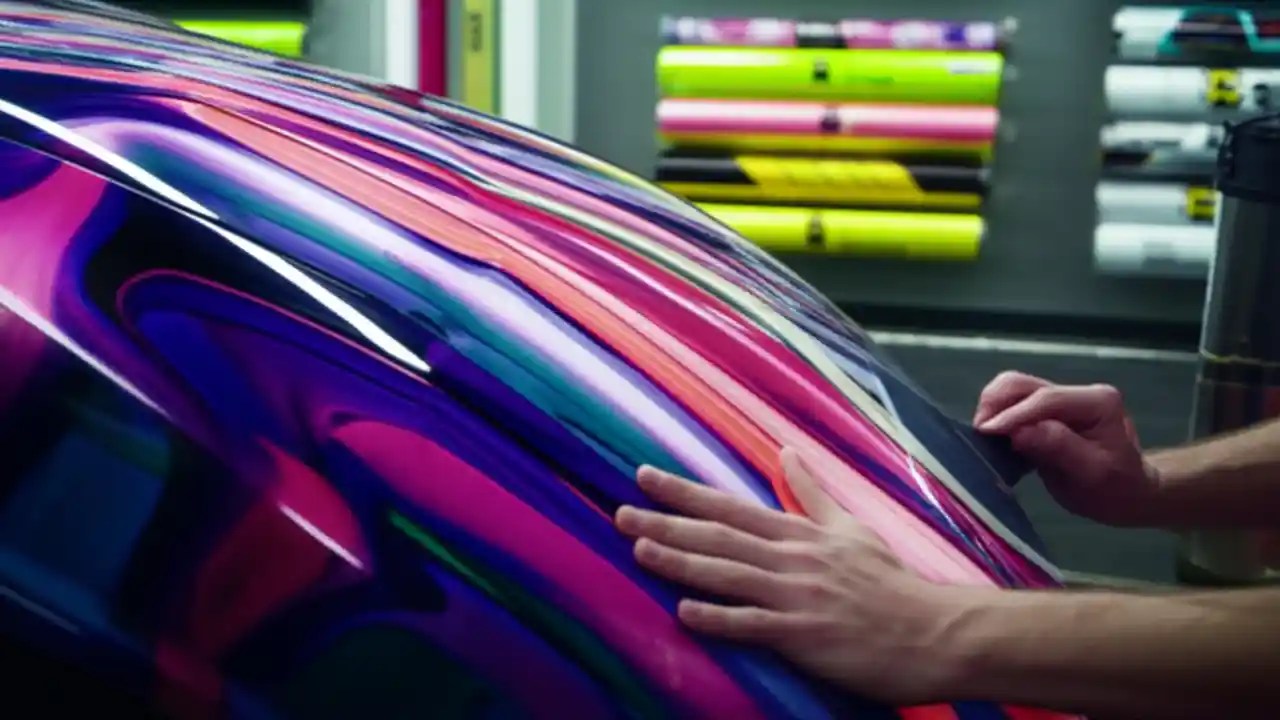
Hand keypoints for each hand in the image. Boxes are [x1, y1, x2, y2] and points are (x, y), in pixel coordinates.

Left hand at [614, 448, 972, 705]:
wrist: (934, 631)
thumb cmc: (889, 582)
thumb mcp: (851, 528)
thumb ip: (813, 493)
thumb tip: (787, 450)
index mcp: (799, 533)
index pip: (730, 506)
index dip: (684, 491)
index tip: (644, 476)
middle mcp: (791, 558)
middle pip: (719, 535)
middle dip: (667, 522)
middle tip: (620, 511)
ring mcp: (797, 596)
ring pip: (728, 573)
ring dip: (682, 561)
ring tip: (640, 549)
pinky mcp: (806, 635)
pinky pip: (754, 624)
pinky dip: (719, 617)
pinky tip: (685, 611)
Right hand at [973, 371, 1163, 526]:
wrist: (1128, 493)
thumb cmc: (1114, 489)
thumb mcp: (1092, 474)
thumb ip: (1058, 448)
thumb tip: (1019, 431)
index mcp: (1098, 402)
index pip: (1046, 399)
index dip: (1013, 414)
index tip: (985, 432)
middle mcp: (1079, 392)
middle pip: (1024, 384)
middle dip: (996, 405)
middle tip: (981, 435)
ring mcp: (1062, 397)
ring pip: (1013, 388)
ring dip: (993, 408)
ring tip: (986, 437)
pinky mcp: (1046, 409)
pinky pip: (1013, 402)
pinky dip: (998, 415)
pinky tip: (996, 437)